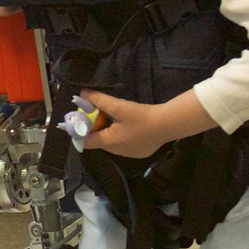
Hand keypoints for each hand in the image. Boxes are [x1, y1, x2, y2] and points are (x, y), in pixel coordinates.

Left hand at [77, 89, 210, 159]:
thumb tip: (82, 94)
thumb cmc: (142, 116)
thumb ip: (99, 100)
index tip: (81, 119)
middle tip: (100, 113)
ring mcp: (128, 154)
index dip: (80, 131)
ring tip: (115, 117)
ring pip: (112, 142)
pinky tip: (129, 125)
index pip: (85, 141)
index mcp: (108, 142)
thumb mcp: (118, 106)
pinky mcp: (139, 152)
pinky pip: (124, 144)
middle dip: (97, 128)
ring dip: (109, 131)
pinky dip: (121, 135)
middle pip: (99, 140)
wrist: (168, 124)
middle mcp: (116, 151)